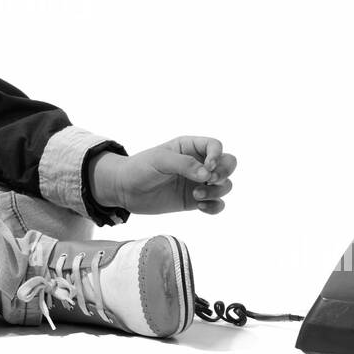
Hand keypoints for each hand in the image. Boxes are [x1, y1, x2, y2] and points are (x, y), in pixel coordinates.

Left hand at [103, 136, 236, 215]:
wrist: (125, 190)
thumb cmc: (140, 168)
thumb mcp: (160, 160)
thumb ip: (184, 164)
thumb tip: (207, 174)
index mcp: (190, 147)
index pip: (215, 146)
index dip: (217, 156)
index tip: (208, 167)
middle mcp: (198, 163)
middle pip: (228, 164)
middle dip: (224, 173)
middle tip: (209, 180)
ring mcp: (198, 182)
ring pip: (225, 185)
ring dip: (216, 191)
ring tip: (196, 195)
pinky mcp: (195, 200)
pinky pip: (216, 203)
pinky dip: (215, 206)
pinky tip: (201, 207)